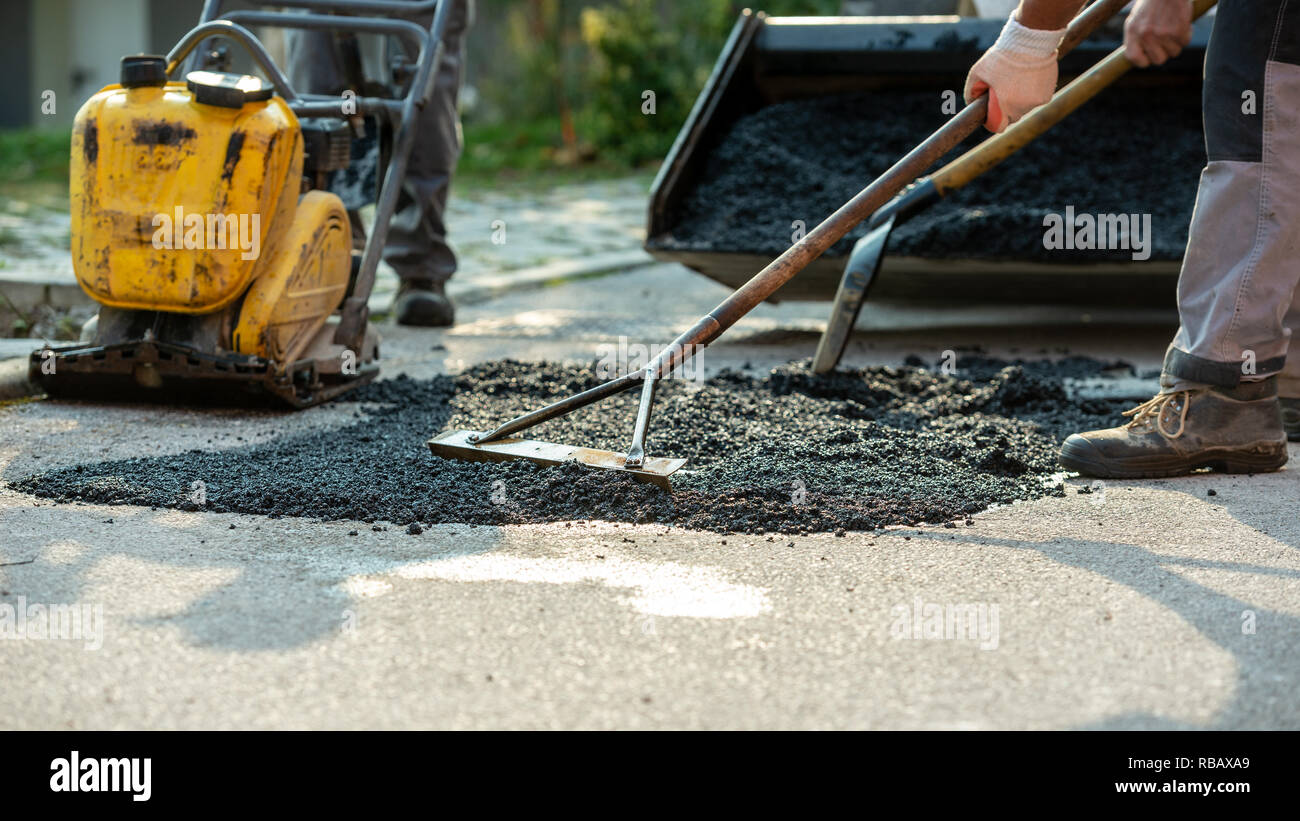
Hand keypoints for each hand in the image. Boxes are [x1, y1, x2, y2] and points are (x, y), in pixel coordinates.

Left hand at [963, 17, 1064, 132]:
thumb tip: (971, 103)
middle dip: (1006, 108)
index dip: (992, 121)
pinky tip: (1028, 79)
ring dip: (1020, 100)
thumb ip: (971, 91)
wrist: (1031, 41)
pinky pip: (1036, 100)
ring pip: (1024, 108)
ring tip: (1016, 81)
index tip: (990, 113)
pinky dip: (1032, 93)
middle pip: (1012, 117)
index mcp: (1005, 104)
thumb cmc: (1002, 56)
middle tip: (1003, 92)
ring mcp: (1037, 101)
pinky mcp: (1047, 94)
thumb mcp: (978, 72)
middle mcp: (1022, 107)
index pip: (998, 126)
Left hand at [1124, 0, 1192, 66]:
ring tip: (1173, 27)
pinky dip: (1186, 34)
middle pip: (1158, 60)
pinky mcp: (1179, 30)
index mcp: (1133, 31)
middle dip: (1164, 52)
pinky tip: (1181, 22)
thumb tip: (1138, 58)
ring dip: (1176, 43)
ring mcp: (1162, 33)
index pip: (1134, 58)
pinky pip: (1185, 42)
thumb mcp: (1136, 18)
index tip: (1149, 56)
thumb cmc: (1152, 2)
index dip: (1144, 61)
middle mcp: (1146, 34)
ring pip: (1173, 52)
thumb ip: (1135, 38)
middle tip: (1166, 40)